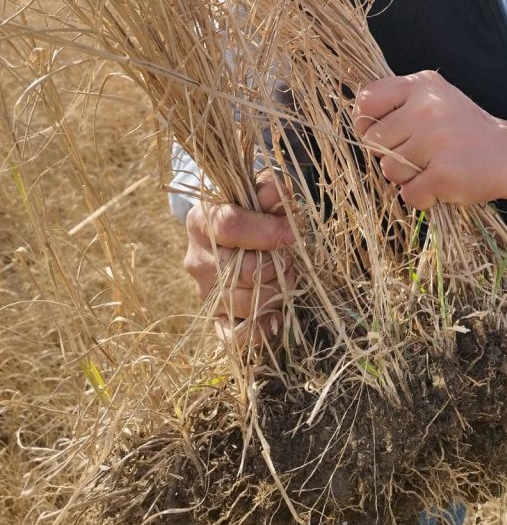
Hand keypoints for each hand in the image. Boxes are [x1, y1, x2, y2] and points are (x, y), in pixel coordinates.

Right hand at [183, 174, 295, 343]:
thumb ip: (269, 188)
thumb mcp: (258, 188)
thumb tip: (273, 196)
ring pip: (246, 302)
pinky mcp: (215, 317)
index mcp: (202, 220)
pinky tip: (274, 319)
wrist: (231, 230)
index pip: (230, 227)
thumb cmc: (250, 207)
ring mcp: (204, 291)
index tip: (291, 232)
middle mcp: (197, 258)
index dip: (266, 231)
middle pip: (243, 270)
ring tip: (283, 275)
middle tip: (288, 256)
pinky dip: (258, 331)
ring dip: (275, 291)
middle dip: (277, 264)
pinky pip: (232, 337)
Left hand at [352, 70, 506, 209]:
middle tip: (420, 154)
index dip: (367, 123)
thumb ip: (397, 104)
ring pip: (388, 170)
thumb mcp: (434, 99)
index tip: (383, 133)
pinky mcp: (443, 173)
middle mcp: (427, 107)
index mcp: (421, 85)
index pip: (367, 100)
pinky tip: (442, 184)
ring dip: (407, 177)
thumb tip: (358, 123)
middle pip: (374, 141)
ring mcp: (435, 140)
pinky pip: (409, 194)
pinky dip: (422, 196)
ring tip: (434, 166)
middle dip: (390, 154)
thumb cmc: (462, 130)